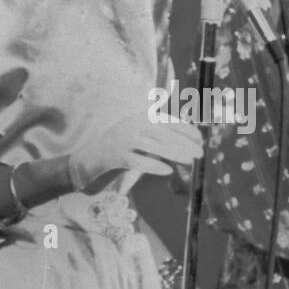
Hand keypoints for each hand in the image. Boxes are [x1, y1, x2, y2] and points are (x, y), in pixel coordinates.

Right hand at [68, 112, 201, 191]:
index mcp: (140, 117)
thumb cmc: (120, 148)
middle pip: (164, 133)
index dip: (186, 129)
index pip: (168, 121)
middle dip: (185, 142)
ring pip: (154, 146)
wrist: (87, 158)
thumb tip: (188, 144)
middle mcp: (132, 125)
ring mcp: (123, 140)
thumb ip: (159, 136)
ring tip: (190, 160)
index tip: (200, 139)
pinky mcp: (116, 157)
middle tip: (200, 152)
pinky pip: (138, 161)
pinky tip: (167, 171)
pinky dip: (153, 166)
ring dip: (175, 153)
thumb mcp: (139, 136)